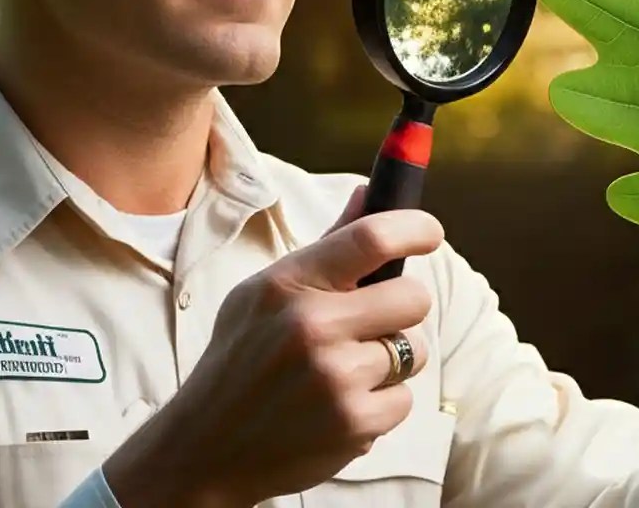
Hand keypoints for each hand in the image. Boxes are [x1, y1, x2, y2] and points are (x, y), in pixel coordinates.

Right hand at [102, 186, 443, 507]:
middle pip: (413, 296)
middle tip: (376, 319)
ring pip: (414, 349)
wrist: (208, 447)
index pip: (372, 237)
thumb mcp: (264, 294)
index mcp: (289, 284)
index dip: (415, 226)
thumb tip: (366, 192)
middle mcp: (313, 326)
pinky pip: (404, 398)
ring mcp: (336, 377)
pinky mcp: (355, 423)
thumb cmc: (241, 359)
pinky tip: (340, 406)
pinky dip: (382, 403)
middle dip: (403, 306)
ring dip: (393, 358)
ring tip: (346, 370)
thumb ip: (325, 247)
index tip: (430, 230)